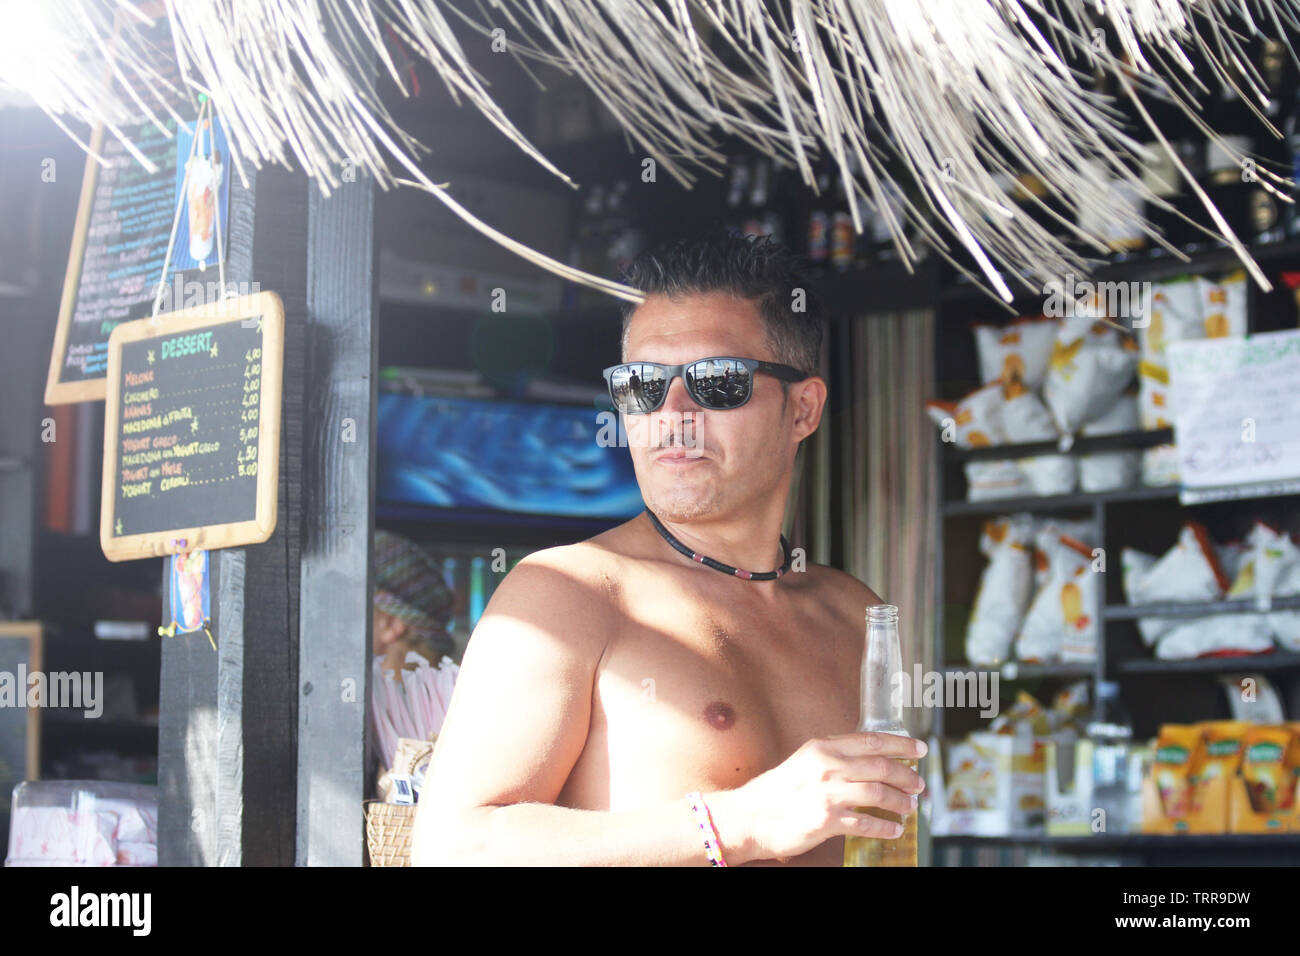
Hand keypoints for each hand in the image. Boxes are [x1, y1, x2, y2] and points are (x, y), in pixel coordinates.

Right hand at [726, 732, 926, 862]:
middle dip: (906, 776)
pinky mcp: (827, 820)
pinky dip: (885, 827)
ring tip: (909, 806)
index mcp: (823, 747)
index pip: (872, 740)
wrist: (751, 816)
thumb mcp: (806, 761)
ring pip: (878, 794)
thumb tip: (871, 759)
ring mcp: (828, 794)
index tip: (919, 749)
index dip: (901, 744)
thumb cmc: (779, 790)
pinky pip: (866, 824)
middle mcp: (827, 766)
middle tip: (919, 784)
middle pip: (881, 767)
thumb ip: (835, 757)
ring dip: (900, 802)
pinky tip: (894, 829)